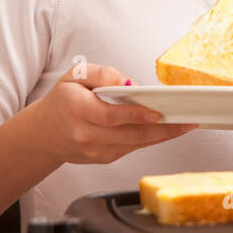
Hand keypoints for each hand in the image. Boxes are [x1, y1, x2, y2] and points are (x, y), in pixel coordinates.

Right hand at [27, 65, 197, 164]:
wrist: (44, 133)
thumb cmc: (63, 100)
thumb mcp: (75, 75)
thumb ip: (102, 73)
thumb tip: (130, 83)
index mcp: (77, 111)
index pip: (111, 116)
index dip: (136, 116)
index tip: (158, 113)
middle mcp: (86, 135)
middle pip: (129, 135)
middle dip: (163, 130)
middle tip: (188, 122)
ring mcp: (95, 151)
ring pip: (135, 144)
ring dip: (163, 136)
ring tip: (185, 126)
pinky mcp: (103, 158)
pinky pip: (132, 148)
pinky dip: (151, 140)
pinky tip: (168, 131)